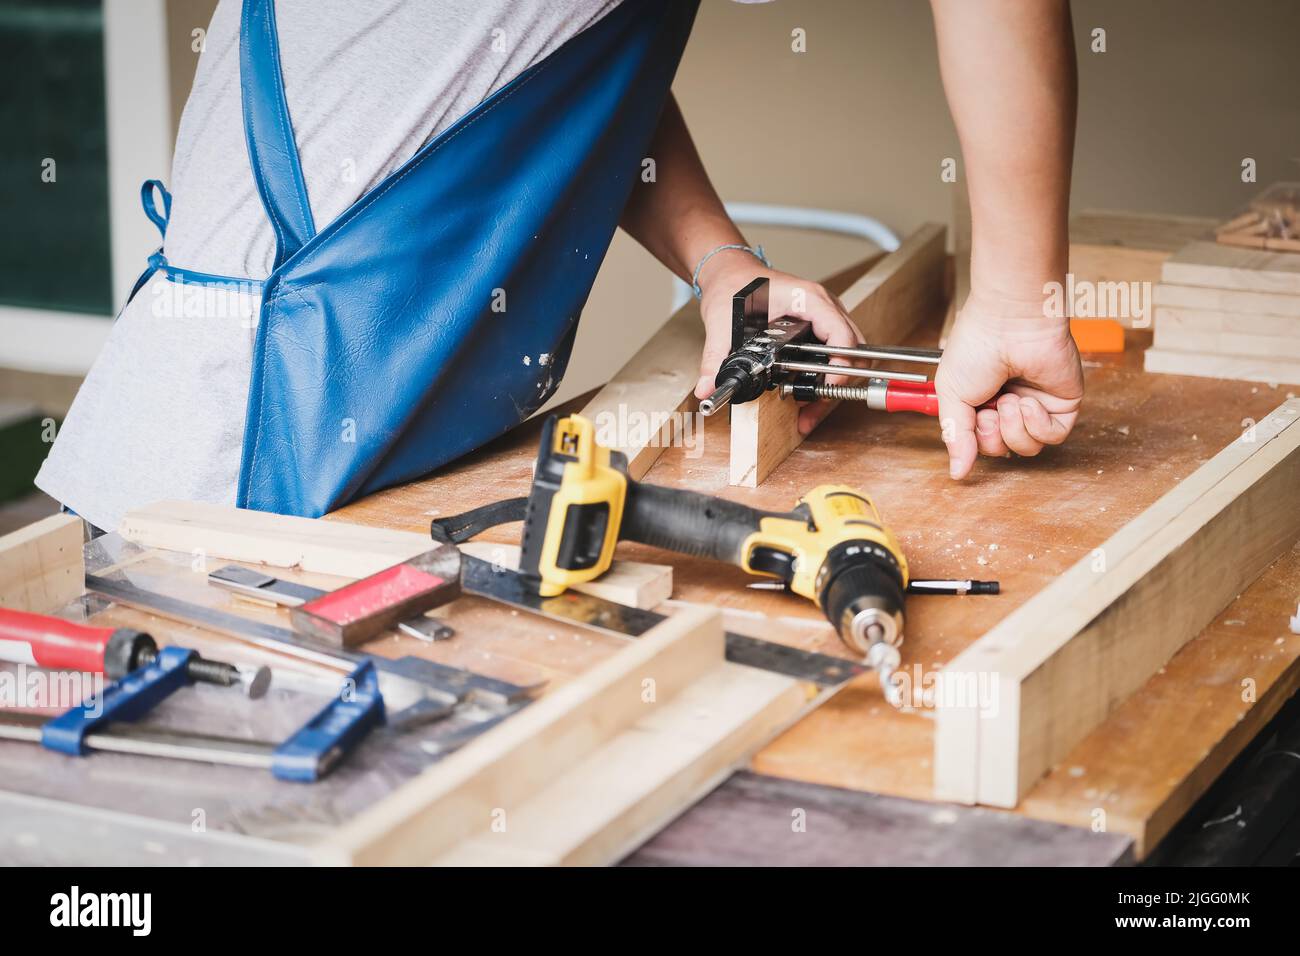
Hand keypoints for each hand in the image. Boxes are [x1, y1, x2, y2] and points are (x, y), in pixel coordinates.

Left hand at [695, 253, 862, 434]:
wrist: (731, 274)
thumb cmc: (734, 286)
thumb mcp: (722, 323)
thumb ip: (715, 358)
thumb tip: (706, 388)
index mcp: (807, 299)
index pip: (841, 333)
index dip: (840, 364)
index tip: (825, 388)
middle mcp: (823, 308)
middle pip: (852, 349)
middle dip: (838, 383)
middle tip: (813, 407)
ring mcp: (824, 318)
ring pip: (847, 355)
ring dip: (832, 385)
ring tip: (808, 410)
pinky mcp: (818, 329)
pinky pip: (834, 355)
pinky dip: (825, 378)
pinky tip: (805, 395)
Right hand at [934, 288, 1083, 478]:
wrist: (1010, 322)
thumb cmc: (977, 346)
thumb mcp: (952, 395)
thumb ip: (956, 437)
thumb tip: (958, 473)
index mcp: (981, 401)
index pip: (981, 442)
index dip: (977, 440)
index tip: (974, 420)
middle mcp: (1009, 404)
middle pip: (1004, 449)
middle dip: (994, 435)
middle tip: (991, 409)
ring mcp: (1037, 405)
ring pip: (1029, 447)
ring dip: (1015, 428)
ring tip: (1010, 400)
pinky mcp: (1063, 403)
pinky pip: (1054, 436)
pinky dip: (1039, 425)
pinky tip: (1030, 402)